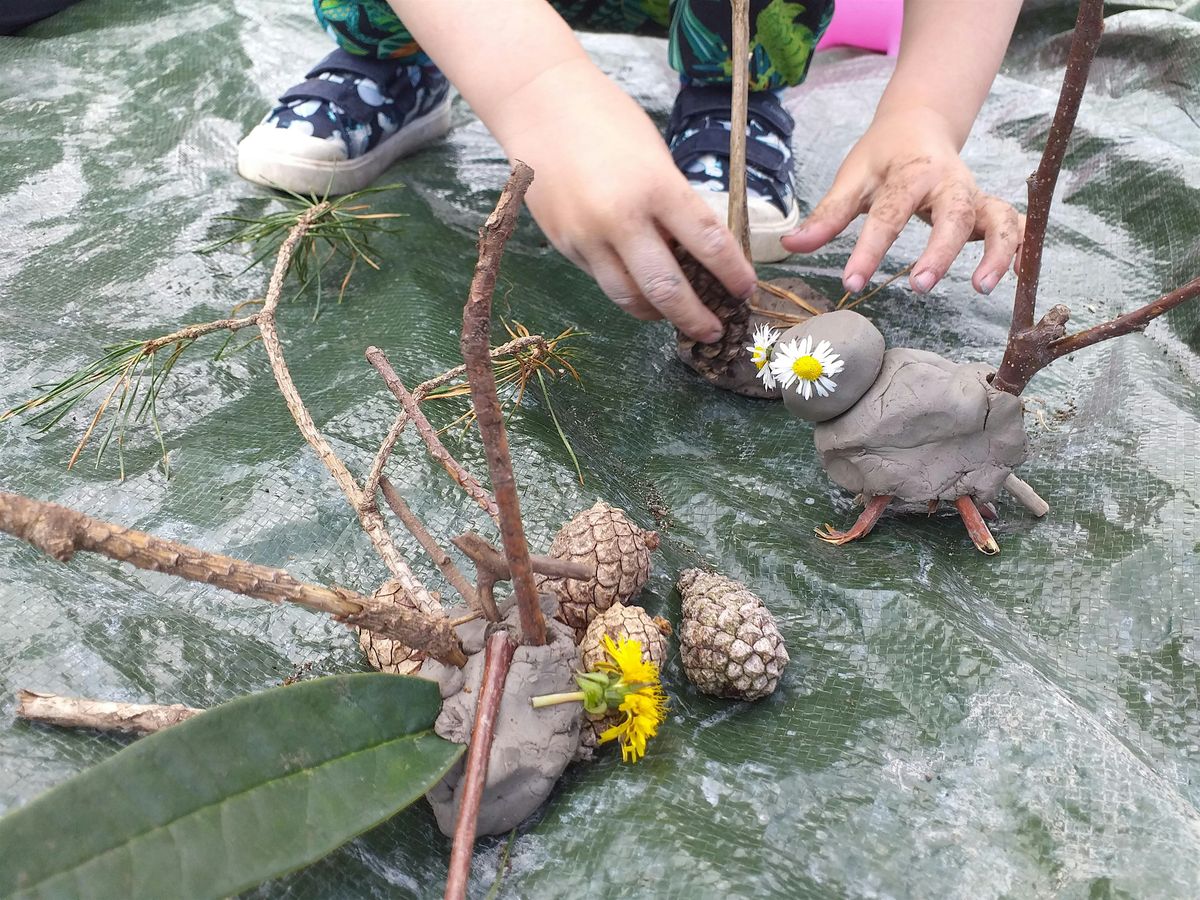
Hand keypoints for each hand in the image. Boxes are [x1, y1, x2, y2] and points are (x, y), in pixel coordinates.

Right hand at [491, 60, 755, 340]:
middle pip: (666, 290)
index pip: (708, 244)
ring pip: (629, 297)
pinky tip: (639, 284)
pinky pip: (602, 279)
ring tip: (675, 315)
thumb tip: (697, 252)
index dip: (733, 274)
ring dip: (657, 314)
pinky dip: (626, 287)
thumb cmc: (606, 119)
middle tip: (714, 330)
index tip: (746, 290)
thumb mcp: (655, 156)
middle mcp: (620, 220)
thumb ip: (674, 205)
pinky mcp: (564, 246)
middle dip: (695, 318)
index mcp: (655, 188)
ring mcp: (587, 237)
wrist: (538, 106)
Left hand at [781, 107, 1022, 295]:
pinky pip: (1014, 224)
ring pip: (997, 218)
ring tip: (982, 286)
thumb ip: (827, 215)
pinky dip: (1021, 247)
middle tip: (919, 285)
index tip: (851, 282)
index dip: (869, 250)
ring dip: (995, 250)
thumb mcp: (852, 177)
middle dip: (940, 250)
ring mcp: (973, 195)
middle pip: (954, 214)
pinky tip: (1017, 275)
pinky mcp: (987, 208)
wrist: (919, 123)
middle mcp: (949, 182)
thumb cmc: (883, 156)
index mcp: (910, 172)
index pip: (889, 214)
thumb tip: (790, 246)